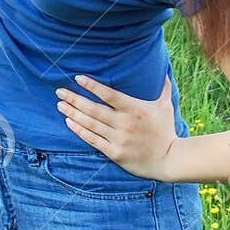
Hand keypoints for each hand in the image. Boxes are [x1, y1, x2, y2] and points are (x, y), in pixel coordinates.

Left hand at [54, 73, 178, 180]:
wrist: (169, 159)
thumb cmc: (166, 130)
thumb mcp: (165, 106)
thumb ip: (163, 87)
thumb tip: (163, 70)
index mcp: (135, 109)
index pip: (109, 95)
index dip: (92, 86)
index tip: (77, 78)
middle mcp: (124, 123)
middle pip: (94, 109)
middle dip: (74, 99)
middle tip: (59, 91)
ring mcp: (118, 139)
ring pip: (90, 124)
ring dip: (73, 113)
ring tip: (60, 104)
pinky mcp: (115, 153)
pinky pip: (93, 140)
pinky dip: (79, 131)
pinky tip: (69, 122)